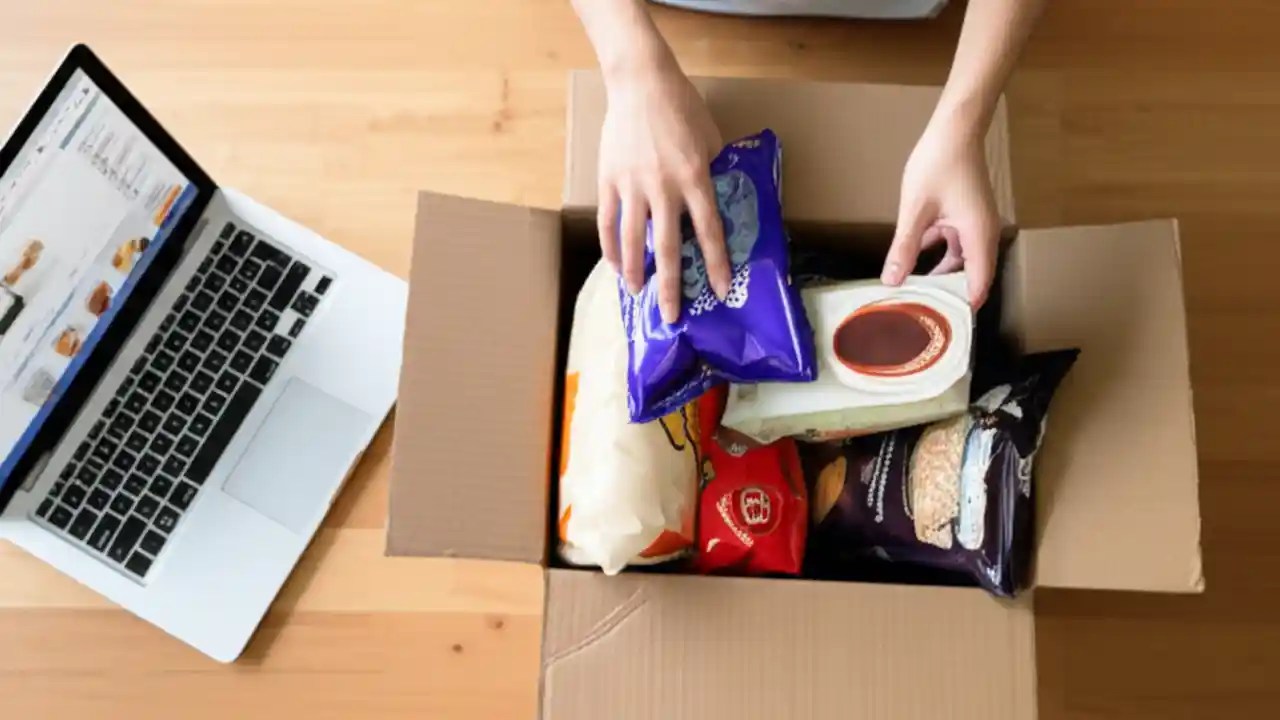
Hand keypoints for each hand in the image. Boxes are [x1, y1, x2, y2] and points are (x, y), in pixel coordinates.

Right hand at [597, 58, 730, 323]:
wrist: (641, 82)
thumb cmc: (682, 108)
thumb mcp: (711, 139)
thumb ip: (714, 173)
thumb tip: (716, 204)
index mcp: (695, 179)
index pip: (709, 232)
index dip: (717, 265)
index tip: (722, 291)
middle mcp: (663, 188)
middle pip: (668, 248)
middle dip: (671, 286)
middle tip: (671, 315)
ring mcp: (632, 186)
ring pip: (633, 240)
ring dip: (634, 271)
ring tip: (636, 294)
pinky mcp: (609, 180)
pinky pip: (608, 222)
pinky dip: (611, 246)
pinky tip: (615, 265)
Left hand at [881, 116, 999, 307]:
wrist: (954, 127)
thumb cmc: (938, 164)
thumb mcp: (915, 211)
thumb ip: (904, 248)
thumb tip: (892, 282)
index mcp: (979, 236)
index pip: (979, 286)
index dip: (964, 308)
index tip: (946, 327)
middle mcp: (983, 234)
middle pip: (971, 277)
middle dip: (949, 296)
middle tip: (925, 316)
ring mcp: (975, 224)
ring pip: (960, 261)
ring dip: (940, 276)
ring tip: (916, 295)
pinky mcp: (964, 214)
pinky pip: (954, 244)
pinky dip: (937, 255)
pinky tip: (913, 264)